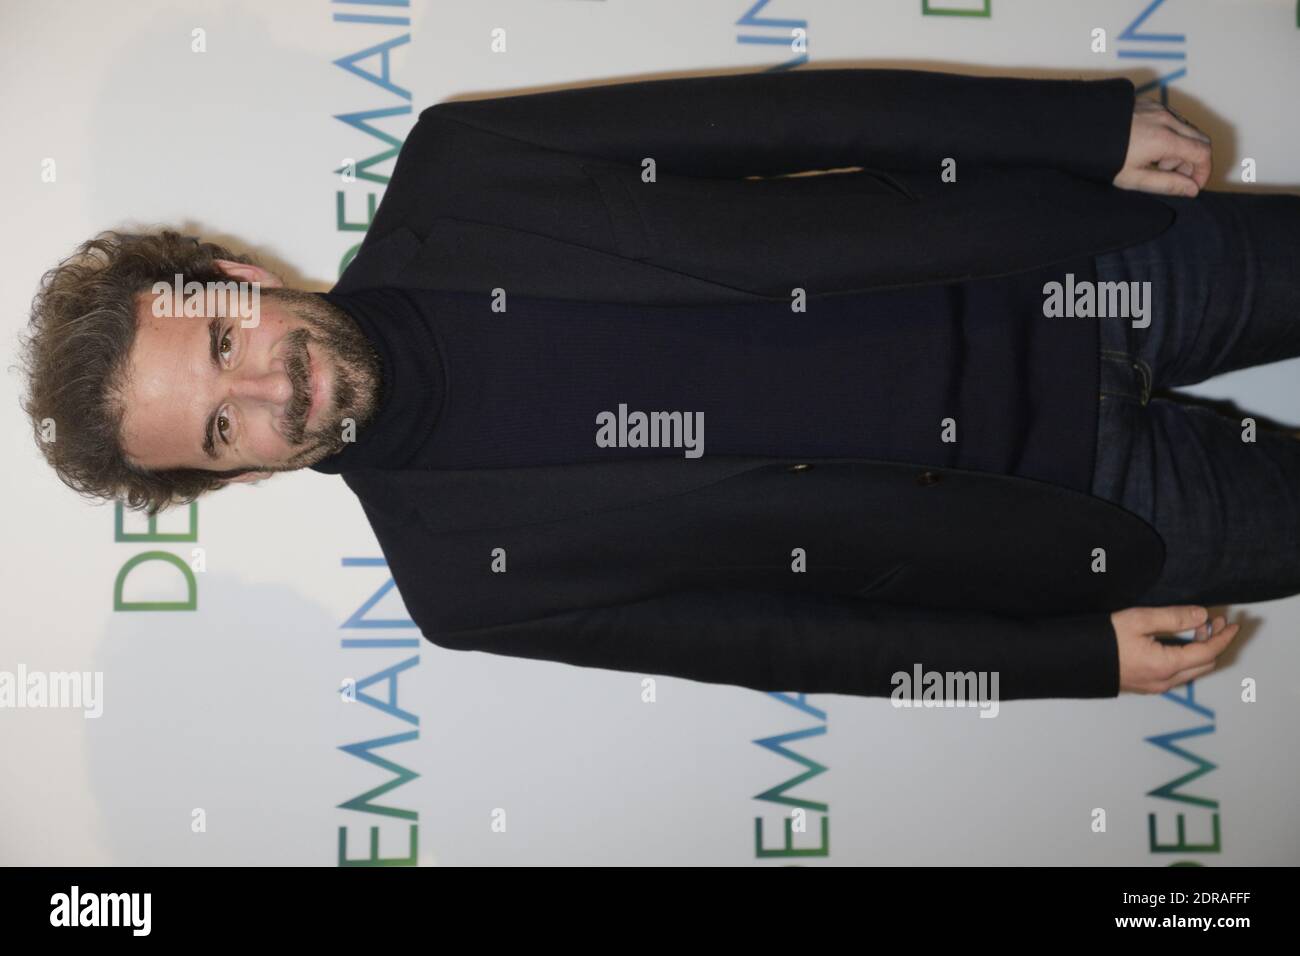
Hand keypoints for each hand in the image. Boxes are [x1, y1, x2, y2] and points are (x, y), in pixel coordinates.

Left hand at [1112, 99, 1212, 197]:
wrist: (1080, 131)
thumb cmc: (1103, 158)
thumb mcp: (1134, 178)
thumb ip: (1166, 184)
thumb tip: (1191, 189)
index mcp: (1165, 139)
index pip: (1202, 152)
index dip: (1204, 172)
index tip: (1194, 185)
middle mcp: (1167, 120)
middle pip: (1200, 140)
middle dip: (1193, 161)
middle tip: (1174, 177)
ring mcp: (1159, 109)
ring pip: (1188, 129)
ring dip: (1182, 149)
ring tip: (1157, 164)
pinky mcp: (1151, 104)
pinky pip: (1173, 120)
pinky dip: (1172, 136)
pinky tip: (1150, 148)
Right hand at [1112, 605, 1238, 693]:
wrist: (1074, 660)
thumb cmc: (1103, 639)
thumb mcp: (1138, 620)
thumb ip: (1173, 617)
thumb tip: (1201, 616)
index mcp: (1166, 665)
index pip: (1207, 652)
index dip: (1223, 637)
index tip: (1231, 623)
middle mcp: (1165, 681)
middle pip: (1204, 664)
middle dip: (1214, 642)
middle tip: (1212, 622)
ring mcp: (1155, 686)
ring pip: (1192, 671)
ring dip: (1200, 650)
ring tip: (1195, 628)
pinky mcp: (1145, 686)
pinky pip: (1177, 674)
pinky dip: (1186, 658)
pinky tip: (1177, 643)